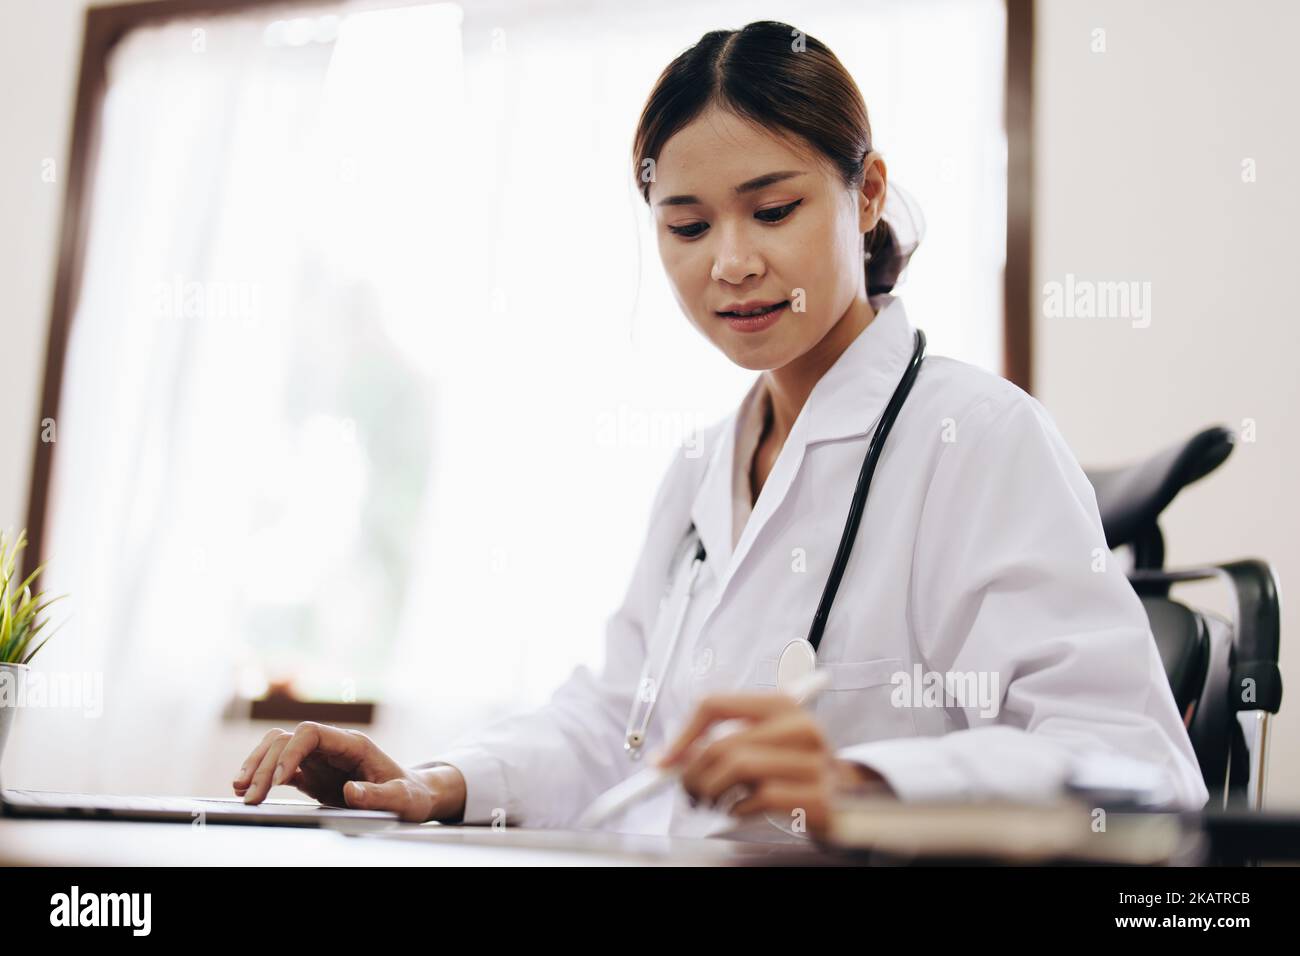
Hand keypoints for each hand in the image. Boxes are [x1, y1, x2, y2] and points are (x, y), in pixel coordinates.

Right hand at [231, 722, 466, 823]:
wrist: (412, 796)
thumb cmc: (410, 795)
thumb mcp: (404, 799)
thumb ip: (380, 797)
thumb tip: (351, 791)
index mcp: (353, 744)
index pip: (310, 733)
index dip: (290, 752)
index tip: (278, 782)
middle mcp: (332, 746)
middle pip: (287, 740)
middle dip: (265, 765)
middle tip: (251, 797)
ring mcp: (320, 759)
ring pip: (277, 749)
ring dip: (257, 766)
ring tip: (240, 791)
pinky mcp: (312, 774)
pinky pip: (279, 768)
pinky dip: (261, 776)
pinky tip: (246, 790)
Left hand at [656, 692, 893, 837]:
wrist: (851, 797)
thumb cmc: (794, 769)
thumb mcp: (764, 743)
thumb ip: (724, 742)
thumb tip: (672, 759)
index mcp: (782, 705)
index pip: (716, 705)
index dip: (683, 736)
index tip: (664, 762)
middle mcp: (800, 727)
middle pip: (722, 743)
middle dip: (691, 773)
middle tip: (688, 790)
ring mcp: (813, 762)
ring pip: (736, 769)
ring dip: (711, 792)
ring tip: (711, 802)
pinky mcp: (818, 796)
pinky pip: (758, 798)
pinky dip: (738, 809)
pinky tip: (741, 809)